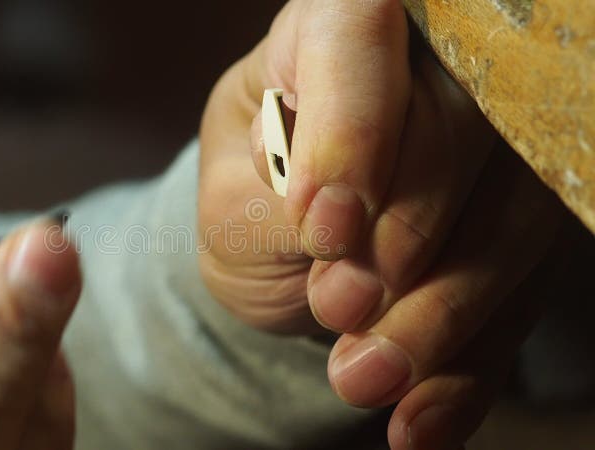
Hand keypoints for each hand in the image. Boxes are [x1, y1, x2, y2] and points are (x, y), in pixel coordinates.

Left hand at [198, 0, 562, 447]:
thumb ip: (271, 204)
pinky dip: (468, 367)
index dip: (354, 129)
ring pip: (513, 218)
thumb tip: (339, 233)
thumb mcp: (228, 202)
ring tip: (362, 375)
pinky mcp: (514, 229)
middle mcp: (423, 75)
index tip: (324, 228)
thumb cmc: (245, 206)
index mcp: (326, 36)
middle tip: (338, 308)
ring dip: (440, 315)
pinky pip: (521, 297)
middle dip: (404, 237)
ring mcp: (485, 152)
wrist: (279, 253)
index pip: (358, 35)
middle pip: (459, 129)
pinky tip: (417, 420)